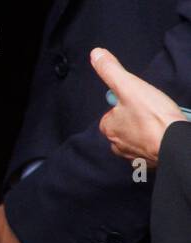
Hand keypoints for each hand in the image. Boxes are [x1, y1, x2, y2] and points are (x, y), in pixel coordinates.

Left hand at [92, 47, 185, 167]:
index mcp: (108, 128)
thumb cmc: (153, 116)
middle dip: (136, 118)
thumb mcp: (129, 86)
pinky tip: (163, 134)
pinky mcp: (148, 161)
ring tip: (158, 122)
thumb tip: (95, 54)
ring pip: (136, 138)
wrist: (174, 142)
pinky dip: (155, 141)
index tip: (138, 100)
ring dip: (146, 130)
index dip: (126, 103)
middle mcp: (117, 144)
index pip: (111, 113)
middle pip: (124, 125)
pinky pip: (149, 148)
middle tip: (152, 110)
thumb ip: (111, 70)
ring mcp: (133, 154)